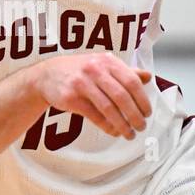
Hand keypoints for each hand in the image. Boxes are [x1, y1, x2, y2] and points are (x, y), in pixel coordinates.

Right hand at [30, 53, 152, 138]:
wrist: (46, 75)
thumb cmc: (79, 71)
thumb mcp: (102, 65)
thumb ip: (126, 71)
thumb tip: (148, 77)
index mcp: (107, 61)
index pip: (132, 81)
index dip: (142, 99)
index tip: (147, 112)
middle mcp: (95, 70)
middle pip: (122, 96)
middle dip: (135, 115)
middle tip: (141, 126)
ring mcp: (82, 84)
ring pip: (108, 108)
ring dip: (122, 124)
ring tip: (129, 133)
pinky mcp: (71, 98)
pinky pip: (94, 116)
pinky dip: (107, 126)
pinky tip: (113, 131)